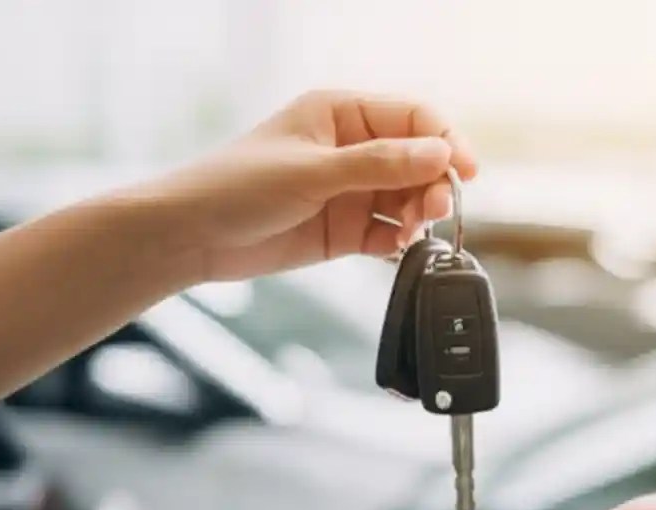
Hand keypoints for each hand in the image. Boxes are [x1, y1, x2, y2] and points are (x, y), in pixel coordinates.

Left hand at [144, 89, 476, 280]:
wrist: (191, 237)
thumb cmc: (235, 186)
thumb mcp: (313, 170)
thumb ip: (380, 164)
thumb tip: (438, 155)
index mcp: (341, 113)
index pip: (413, 118)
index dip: (444, 141)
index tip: (464, 171)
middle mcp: (351, 149)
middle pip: (418, 162)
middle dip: (434, 184)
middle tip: (436, 209)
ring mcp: (349, 191)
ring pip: (408, 200)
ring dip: (419, 216)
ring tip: (412, 233)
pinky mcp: (344, 231)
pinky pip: (389, 234)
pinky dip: (401, 242)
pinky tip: (398, 249)